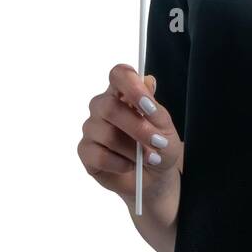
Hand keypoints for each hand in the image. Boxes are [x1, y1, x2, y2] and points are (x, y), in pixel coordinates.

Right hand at [78, 64, 183, 203]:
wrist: (154, 177)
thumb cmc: (159, 147)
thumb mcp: (165, 128)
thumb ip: (154, 107)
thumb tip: (148, 81)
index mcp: (123, 94)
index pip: (119, 75)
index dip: (131, 86)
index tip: (147, 105)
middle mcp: (103, 107)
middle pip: (108, 106)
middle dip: (137, 128)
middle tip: (158, 143)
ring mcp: (92, 128)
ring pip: (106, 134)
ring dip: (133, 150)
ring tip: (148, 159)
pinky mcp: (86, 151)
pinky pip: (99, 155)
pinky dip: (120, 163)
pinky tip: (130, 165)